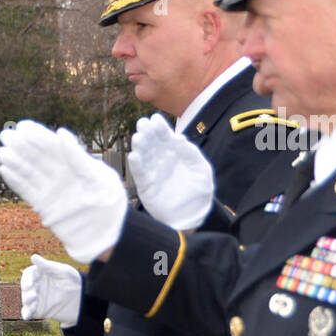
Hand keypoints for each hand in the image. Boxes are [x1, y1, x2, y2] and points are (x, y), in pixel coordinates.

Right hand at [0, 120, 127, 262]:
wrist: (107, 238)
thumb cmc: (109, 205)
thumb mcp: (98, 178)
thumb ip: (78, 157)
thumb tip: (61, 132)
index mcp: (76, 164)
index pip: (53, 146)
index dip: (38, 135)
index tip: (22, 126)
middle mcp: (62, 175)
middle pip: (38, 157)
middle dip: (21, 146)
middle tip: (6, 135)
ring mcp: (52, 190)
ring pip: (29, 173)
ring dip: (15, 162)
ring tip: (1, 152)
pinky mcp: (44, 206)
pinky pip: (27, 191)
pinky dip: (15, 181)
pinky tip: (4, 169)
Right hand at [21, 254, 83, 325]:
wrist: (83, 301)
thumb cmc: (74, 281)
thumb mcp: (63, 272)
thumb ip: (47, 266)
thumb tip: (33, 257)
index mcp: (41, 274)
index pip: (29, 274)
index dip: (27, 278)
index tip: (31, 282)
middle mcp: (37, 285)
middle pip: (25, 286)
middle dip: (26, 288)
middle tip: (31, 291)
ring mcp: (37, 298)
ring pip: (25, 299)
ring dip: (26, 299)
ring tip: (33, 299)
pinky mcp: (39, 311)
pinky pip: (28, 312)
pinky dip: (26, 313)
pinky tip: (27, 315)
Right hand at [127, 114, 213, 229]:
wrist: (193, 215)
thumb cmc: (200, 191)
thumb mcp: (201, 169)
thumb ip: (191, 154)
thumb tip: (179, 138)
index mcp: (175, 154)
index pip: (166, 138)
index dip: (160, 128)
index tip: (154, 119)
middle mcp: (162, 161)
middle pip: (153, 144)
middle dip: (147, 134)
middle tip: (142, 124)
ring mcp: (153, 173)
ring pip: (144, 157)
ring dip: (140, 147)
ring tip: (137, 137)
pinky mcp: (147, 187)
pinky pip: (140, 174)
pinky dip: (136, 165)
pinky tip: (134, 156)